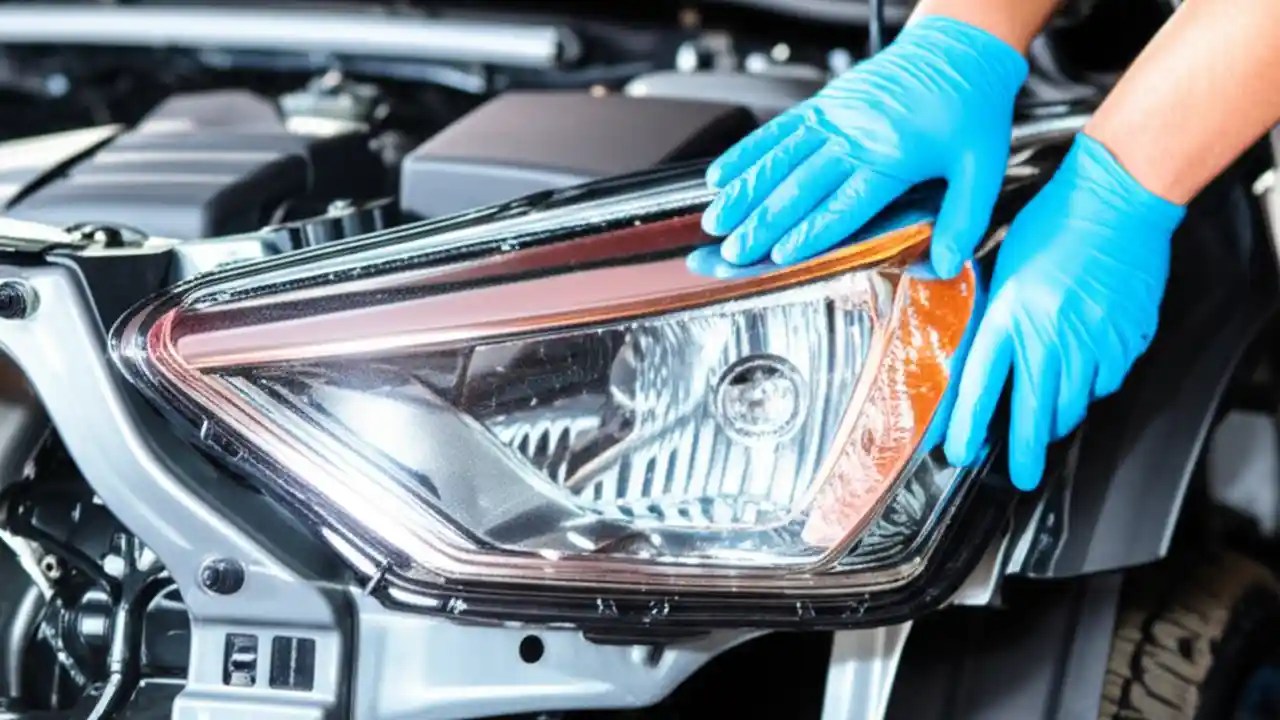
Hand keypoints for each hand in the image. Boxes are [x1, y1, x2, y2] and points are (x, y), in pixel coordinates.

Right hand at [700, 15, 1026, 277]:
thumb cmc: (970, 108)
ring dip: (744, 192)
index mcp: (891, 158)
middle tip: (735, 252)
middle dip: (763, 223)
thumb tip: (945, 264)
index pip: (842, 204)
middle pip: (799, 188)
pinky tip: (721, 175)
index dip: (810, 232)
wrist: (959, 48)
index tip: (782, 255)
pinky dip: (746, 154)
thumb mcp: (983, 169)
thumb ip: (963, 221)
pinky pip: (776, 132)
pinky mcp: (822, 106)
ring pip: (778, 160)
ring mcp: (833, 119)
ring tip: (718, 221)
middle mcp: (855, 137)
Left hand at [944, 134, 1186, 489]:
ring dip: (1056, 416)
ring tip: (1047, 416)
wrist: (1117, 201)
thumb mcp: (1003, 268)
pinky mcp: (1125, 343)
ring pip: (1073, 406)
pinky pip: (1106, 383)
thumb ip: (993, 314)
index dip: (967, 427)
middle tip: (1021, 473)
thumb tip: (980, 350)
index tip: (959, 450)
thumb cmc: (1056, 223)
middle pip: (1033, 415)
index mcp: (1009, 318)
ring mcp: (1092, 344)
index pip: (979, 387)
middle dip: (1024, 453)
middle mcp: (1049, 339)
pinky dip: (1092, 386)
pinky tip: (1084, 369)